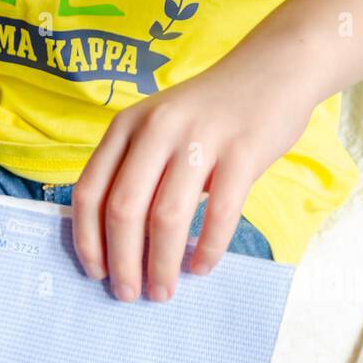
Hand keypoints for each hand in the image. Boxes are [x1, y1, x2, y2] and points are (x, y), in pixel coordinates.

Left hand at [71, 61, 315, 300]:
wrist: (275, 67)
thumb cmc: (207, 114)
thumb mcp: (156, 128)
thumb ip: (132, 171)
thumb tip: (112, 244)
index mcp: (126, 126)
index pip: (89, 193)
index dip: (87, 241)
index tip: (96, 274)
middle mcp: (157, 128)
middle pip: (123, 210)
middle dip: (122, 262)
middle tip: (128, 294)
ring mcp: (200, 137)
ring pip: (167, 218)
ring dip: (162, 264)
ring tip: (163, 291)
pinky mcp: (243, 150)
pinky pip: (219, 212)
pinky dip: (207, 248)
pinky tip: (201, 267)